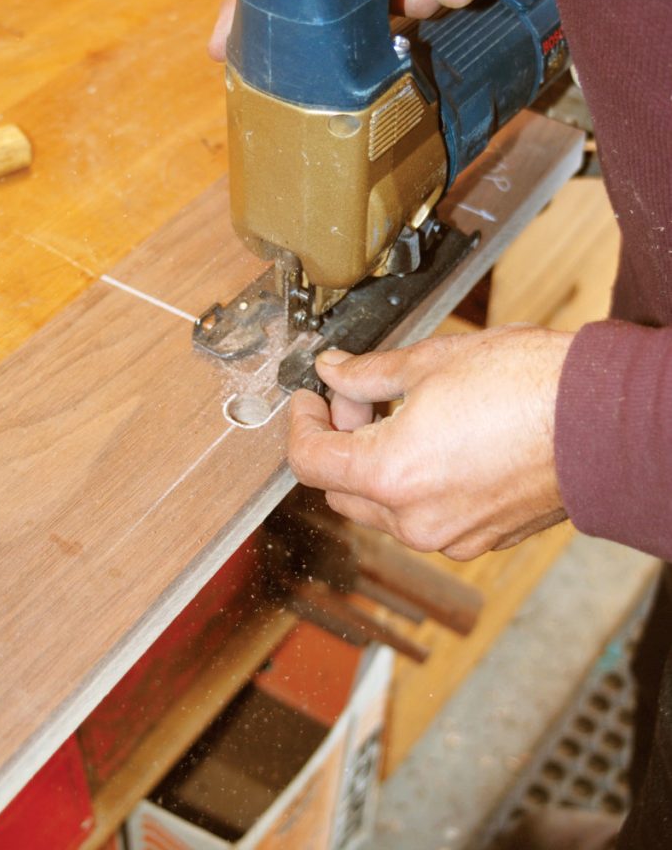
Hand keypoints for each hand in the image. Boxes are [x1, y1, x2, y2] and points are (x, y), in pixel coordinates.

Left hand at [288, 326, 572, 559]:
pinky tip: (439, 444)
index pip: (308, 461)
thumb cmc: (527, 385)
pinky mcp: (480, 539)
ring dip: (377, 465)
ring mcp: (449, 535)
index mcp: (390, 473)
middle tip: (360, 398)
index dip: (300, 423)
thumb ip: (368, 374)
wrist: (601, 420)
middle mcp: (414, 518)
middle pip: (341, 488)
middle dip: (340, 443)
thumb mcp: (431, 361)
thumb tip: (334, 372)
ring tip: (406, 415)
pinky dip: (416, 485)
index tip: (310, 399)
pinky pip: (425, 517)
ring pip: (382, 507)